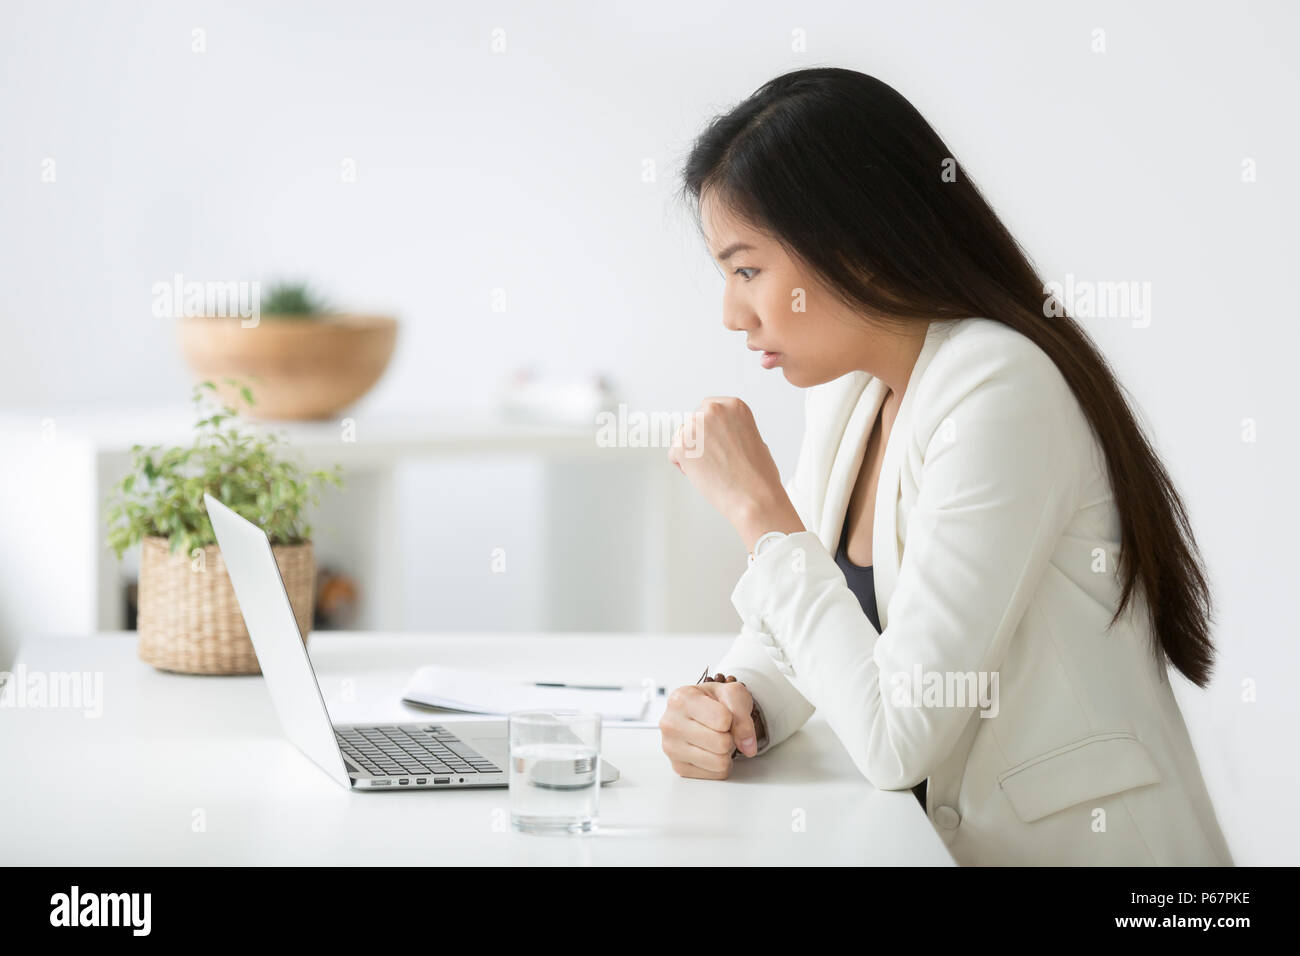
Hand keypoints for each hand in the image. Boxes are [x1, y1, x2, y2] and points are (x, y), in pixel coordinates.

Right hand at [658, 681, 758, 778]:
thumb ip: (743, 716)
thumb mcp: (733, 694)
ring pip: (719, 762)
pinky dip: (720, 764)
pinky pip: (716, 774)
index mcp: (681, 699)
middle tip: (721, 729)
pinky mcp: (678, 767)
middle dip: (729, 737)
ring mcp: (671, 748)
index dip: (732, 718)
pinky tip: (710, 750)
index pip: (723, 720)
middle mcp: (670, 724)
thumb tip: (747, 746)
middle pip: (722, 743)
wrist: (697, 711)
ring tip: (716, 738)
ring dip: (726, 752)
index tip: (724, 713)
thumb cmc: (713, 701)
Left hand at [667, 397, 802, 550]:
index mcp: (733, 405)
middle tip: (716, 459)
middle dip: (700, 440)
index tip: (717, 441)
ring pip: (682, 438)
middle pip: (693, 422)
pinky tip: (704, 474)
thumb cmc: (758, 475)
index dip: (711, 429)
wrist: (754, 498)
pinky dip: (684, 466)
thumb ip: (732, 428)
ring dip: (692, 452)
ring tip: (713, 468)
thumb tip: (717, 433)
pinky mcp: (681, 446)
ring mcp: (695, 427)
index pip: (709, 409)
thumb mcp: (752, 437)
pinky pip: (674, 454)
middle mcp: (713, 410)